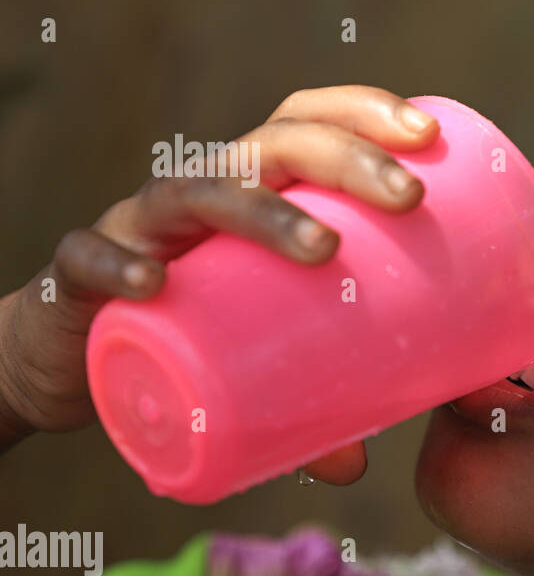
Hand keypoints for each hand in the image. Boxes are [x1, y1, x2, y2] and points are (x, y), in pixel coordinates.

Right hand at [0, 85, 439, 483]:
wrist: (64, 364)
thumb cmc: (184, 341)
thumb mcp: (258, 364)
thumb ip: (307, 407)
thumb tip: (356, 462)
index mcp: (253, 195)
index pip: (308, 122)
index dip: (364, 113)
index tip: (427, 134)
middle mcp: (200, 195)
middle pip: (273, 144)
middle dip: (345, 157)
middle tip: (409, 197)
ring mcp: (138, 228)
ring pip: (195, 191)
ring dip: (263, 212)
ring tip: (324, 249)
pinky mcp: (78, 277)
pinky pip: (90, 257)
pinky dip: (119, 264)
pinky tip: (156, 284)